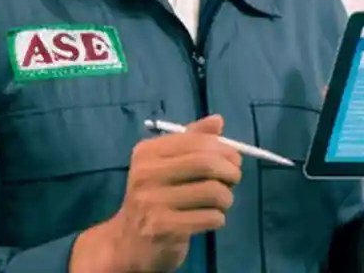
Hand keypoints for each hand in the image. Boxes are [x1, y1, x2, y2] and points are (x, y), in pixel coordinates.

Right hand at [71, 115, 240, 272]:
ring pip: (212, 192)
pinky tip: (211, 219)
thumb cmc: (154, 197)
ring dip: (226, 198)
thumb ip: (191, 141)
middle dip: (230, 170)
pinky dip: (218, 218)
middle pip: (206, 164)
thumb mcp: (166, 165)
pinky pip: (210, 217)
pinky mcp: (164, 228)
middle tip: (235, 178)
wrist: (129, 242)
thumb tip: (218, 121)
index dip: (224, 149)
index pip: (197, 142)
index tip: (234, 159)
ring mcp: (152, 202)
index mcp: (147, 152)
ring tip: (221, 202)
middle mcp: (145, 174)